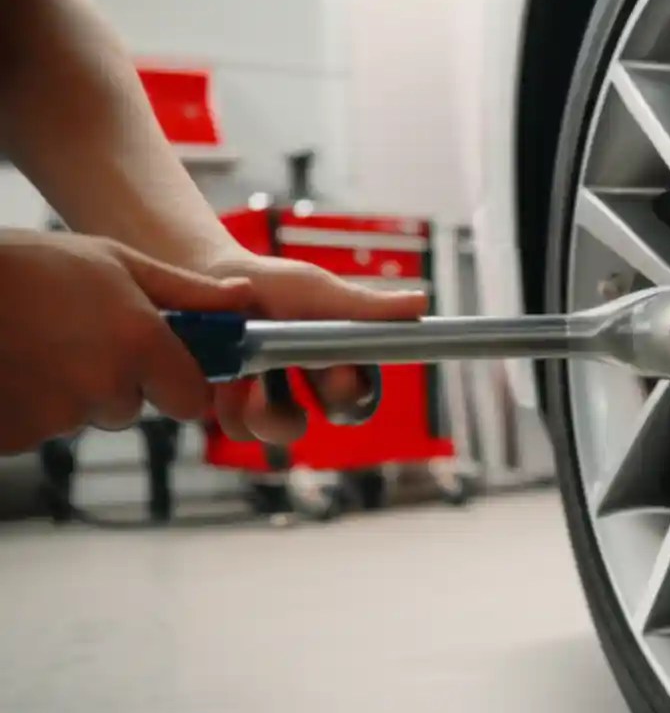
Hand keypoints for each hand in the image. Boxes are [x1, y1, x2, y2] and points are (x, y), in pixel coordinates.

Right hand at [0, 230, 252, 453]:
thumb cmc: (28, 267)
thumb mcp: (114, 261)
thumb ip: (186, 292)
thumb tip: (244, 300)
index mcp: (140, 344)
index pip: (191, 400)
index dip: (177, 383)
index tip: (158, 363)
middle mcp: (104, 387)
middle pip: (131, 408)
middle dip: (111, 381)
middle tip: (72, 336)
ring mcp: (55, 418)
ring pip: (80, 417)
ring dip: (63, 391)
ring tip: (31, 343)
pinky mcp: (14, 438)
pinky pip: (36, 430)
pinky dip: (23, 406)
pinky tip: (8, 366)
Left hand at [202, 252, 425, 443]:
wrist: (206, 280)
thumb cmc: (271, 284)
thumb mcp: (317, 292)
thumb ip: (366, 308)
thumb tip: (422, 303)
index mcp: (337, 359)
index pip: (359, 394)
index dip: (352, 392)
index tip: (339, 374)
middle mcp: (310, 386)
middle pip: (322, 421)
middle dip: (318, 404)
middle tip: (278, 390)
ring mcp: (270, 402)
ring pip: (281, 431)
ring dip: (262, 409)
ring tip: (239, 381)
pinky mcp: (230, 410)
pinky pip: (238, 427)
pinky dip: (227, 402)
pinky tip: (218, 375)